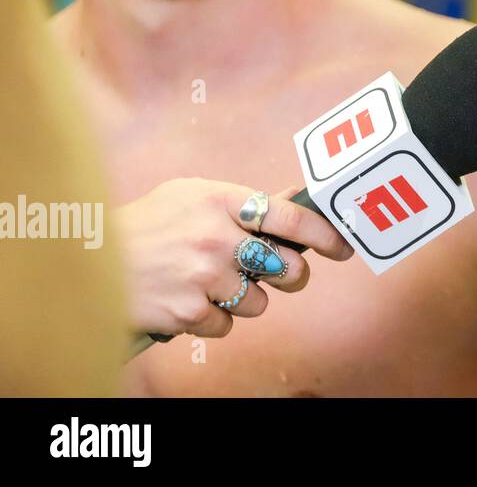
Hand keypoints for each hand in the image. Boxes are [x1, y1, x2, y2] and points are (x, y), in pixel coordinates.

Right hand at [113, 178, 353, 337]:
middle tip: (282, 274)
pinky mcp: (188, 312)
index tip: (342, 246)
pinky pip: (228, 325)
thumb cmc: (148, 225)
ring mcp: (203, 276)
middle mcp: (217, 237)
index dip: (326, 234)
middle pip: (289, 267)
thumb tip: (295, 201)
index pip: (291, 218)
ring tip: (212, 284)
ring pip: (261, 302)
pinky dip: (213, 319)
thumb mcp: (193, 196)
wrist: (88, 259)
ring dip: (245, 299)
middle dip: (292, 276)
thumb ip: (244, 204)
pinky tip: (190, 301)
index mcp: (221, 201)